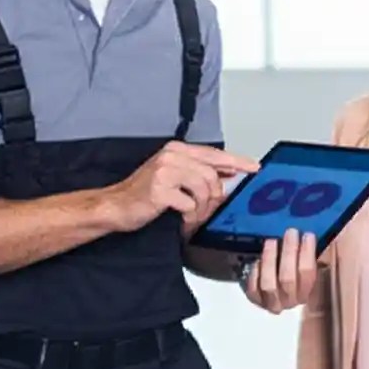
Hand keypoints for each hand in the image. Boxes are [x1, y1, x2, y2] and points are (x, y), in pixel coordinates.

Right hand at [104, 141, 257, 231]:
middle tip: (209, 208)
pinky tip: (181, 217)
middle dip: (215, 195)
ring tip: (192, 215)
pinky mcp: (160, 190)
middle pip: (212, 174)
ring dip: (202, 207)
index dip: (236, 161)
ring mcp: (165, 171)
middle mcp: (172, 156)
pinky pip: (190, 204)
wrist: (115, 206)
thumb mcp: (173, 176)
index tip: (253, 167)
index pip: (214, 154)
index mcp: (177, 150)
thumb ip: (198, 172)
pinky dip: (189, 215)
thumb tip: (227, 176)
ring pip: (204, 188)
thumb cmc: (143, 193)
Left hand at [242, 228, 317, 313]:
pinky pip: (253, 289)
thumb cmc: (296, 271)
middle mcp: (290, 301)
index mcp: (307, 292)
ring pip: (269, 284)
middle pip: (287, 279)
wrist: (277, 291)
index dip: (308, 253)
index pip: (308, 274)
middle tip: (290, 233)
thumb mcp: (309, 264)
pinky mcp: (256, 300)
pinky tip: (258, 259)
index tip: (307, 235)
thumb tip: (324, 235)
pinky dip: (255, 273)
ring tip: (272, 241)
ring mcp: (271, 303)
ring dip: (270, 260)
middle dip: (289, 253)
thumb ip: (314, 254)